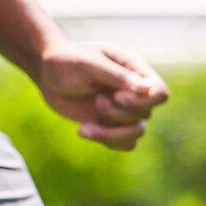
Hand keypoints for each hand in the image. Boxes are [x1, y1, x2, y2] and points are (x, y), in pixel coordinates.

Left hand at [36, 41, 166, 149]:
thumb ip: (118, 76)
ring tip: (86, 125)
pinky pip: (125, 144)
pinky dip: (107, 141)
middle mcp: (133, 92)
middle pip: (146, 114)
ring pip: (137, 133)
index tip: (118, 96)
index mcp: (134, 70)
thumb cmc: (67, 61)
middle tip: (97, 100)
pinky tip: (84, 130)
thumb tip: (147, 89)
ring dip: (112, 133)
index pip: (159, 93)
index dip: (143, 101)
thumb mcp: (90, 64)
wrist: (46, 72)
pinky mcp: (110, 124)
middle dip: (118, 114)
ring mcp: (123, 110)